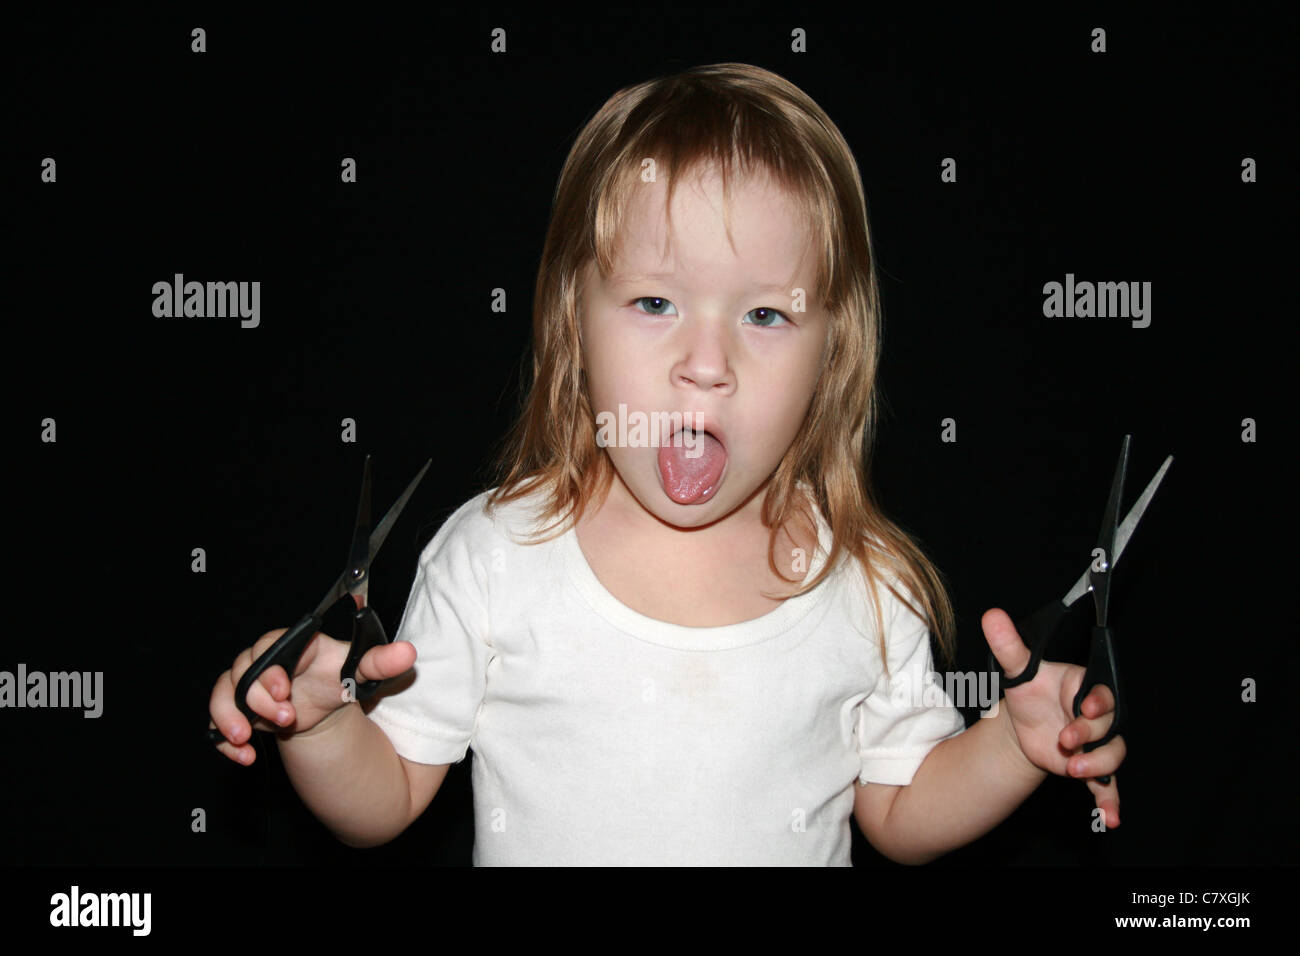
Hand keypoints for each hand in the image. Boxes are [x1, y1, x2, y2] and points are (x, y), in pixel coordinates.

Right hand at [207, 627, 416, 765]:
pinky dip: (223, 739)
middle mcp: (263, 664)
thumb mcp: (358, 671)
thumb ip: (379, 662)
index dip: (272, 668)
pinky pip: (215, 722)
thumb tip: (408, 653)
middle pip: (243, 671)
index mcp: (292, 647)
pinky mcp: (236, 712)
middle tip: (284, 717)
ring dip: (228, 715)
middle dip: (256, 696)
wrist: (320, 703)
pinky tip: (243, 755)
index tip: (285, 689)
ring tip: (245, 737)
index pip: (271, 646)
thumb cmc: (335, 679)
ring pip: (222, 693)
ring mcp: (246, 689)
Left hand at [983, 608, 1123, 827]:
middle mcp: (1097, 718)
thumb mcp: (1018, 670)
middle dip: (1090, 735)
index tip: (1086, 707)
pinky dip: (1110, 802)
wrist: (1025, 723)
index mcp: (1084, 689)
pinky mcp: (1090, 767)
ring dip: (1098, 765)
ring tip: (1073, 768)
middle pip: (1109, 727)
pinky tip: (1110, 818)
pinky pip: (1108, 786)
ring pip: (1112, 755)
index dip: (1099, 702)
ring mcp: (1096, 744)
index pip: (1102, 694)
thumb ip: (1009, 645)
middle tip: (1066, 739)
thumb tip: (992, 616)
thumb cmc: (1029, 692)